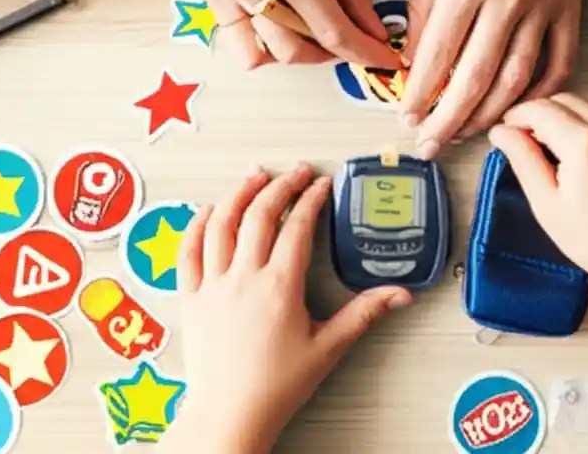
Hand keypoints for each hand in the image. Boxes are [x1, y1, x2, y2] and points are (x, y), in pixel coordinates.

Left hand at [167, 165, 411, 453]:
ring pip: (221, 223)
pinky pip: (188, 250)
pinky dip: (198, 224)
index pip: (297, 227)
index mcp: (279, 286)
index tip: (321, 186)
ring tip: (254, 177)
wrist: (230, 413)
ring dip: (238, 194)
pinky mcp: (191, 297)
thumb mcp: (328, 348)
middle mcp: (243, 278)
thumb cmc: (275, 387)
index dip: (311, 199)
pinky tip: (210, 211)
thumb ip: (363, 314)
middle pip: (259, 214)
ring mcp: (212, 284)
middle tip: (295, 173)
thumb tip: (399, 295)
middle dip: (280, 186)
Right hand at [189, 0, 399, 70]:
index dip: (364, 53)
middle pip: (295, 52)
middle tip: (346, 39)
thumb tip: (369, 23)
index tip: (383, 61)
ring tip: (307, 28)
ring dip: (290, 51)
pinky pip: (234, 35)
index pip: (333, 32)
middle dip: (327, 55)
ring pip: (259, 54)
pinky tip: (275, 13)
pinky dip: (260, 36)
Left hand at [403, 0, 587, 157]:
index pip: (437, 56)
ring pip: (515, 82)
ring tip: (464, 135)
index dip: (419, 95)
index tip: (406, 117)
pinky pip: (558, 66)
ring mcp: (543, 7)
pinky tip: (517, 111)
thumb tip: (415, 57)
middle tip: (429, 144)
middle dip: (447, 122)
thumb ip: (425, 6)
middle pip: (474, 81)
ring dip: (487, 117)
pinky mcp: (569, 9)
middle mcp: (507, 0)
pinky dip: (537, 95)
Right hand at [487, 94, 587, 298]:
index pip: (540, 109)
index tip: (507, 131)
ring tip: (562, 157)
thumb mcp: (548, 204)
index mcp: (585, 142)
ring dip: (570, 122)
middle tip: (529, 142)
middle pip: (566, 101)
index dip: (517, 117)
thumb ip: (523, 160)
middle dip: (542, 115)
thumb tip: (502, 132)